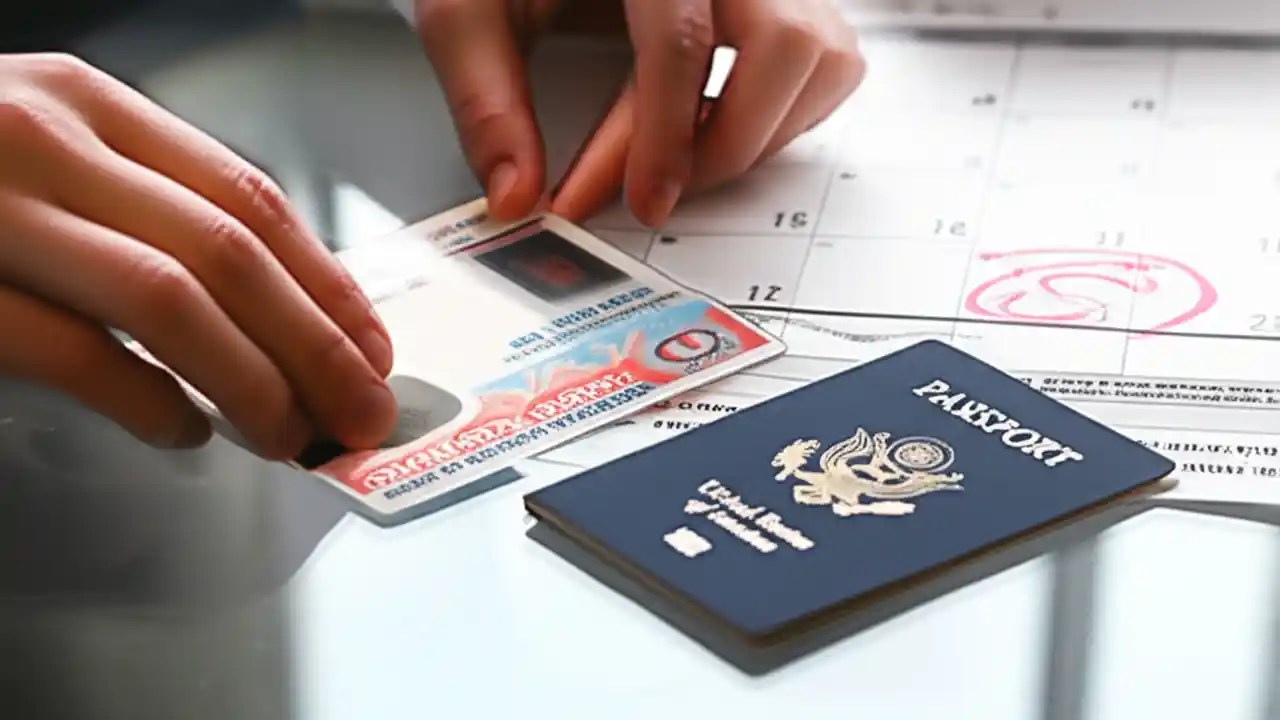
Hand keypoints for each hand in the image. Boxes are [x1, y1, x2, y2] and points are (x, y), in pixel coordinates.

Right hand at [0, 54, 397, 459]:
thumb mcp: (47, 153)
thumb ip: (143, 205)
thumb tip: (272, 307)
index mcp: (87, 104)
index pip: (250, 198)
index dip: (327, 284)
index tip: (373, 347)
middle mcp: (44, 139)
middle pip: (230, 253)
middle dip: (317, 346)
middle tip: (363, 411)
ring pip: (169, 301)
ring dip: (253, 381)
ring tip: (290, 434)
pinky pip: (71, 353)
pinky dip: (147, 401)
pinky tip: (185, 432)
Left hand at [414, 0, 864, 226]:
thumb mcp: (471, 10)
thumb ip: (486, 98)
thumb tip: (515, 195)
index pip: (683, 35)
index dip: (664, 135)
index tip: (640, 203)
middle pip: (780, 45)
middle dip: (720, 144)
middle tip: (657, 191)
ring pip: (819, 57)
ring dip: (758, 132)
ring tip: (683, 155)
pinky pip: (829, 62)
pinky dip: (784, 113)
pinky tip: (721, 123)